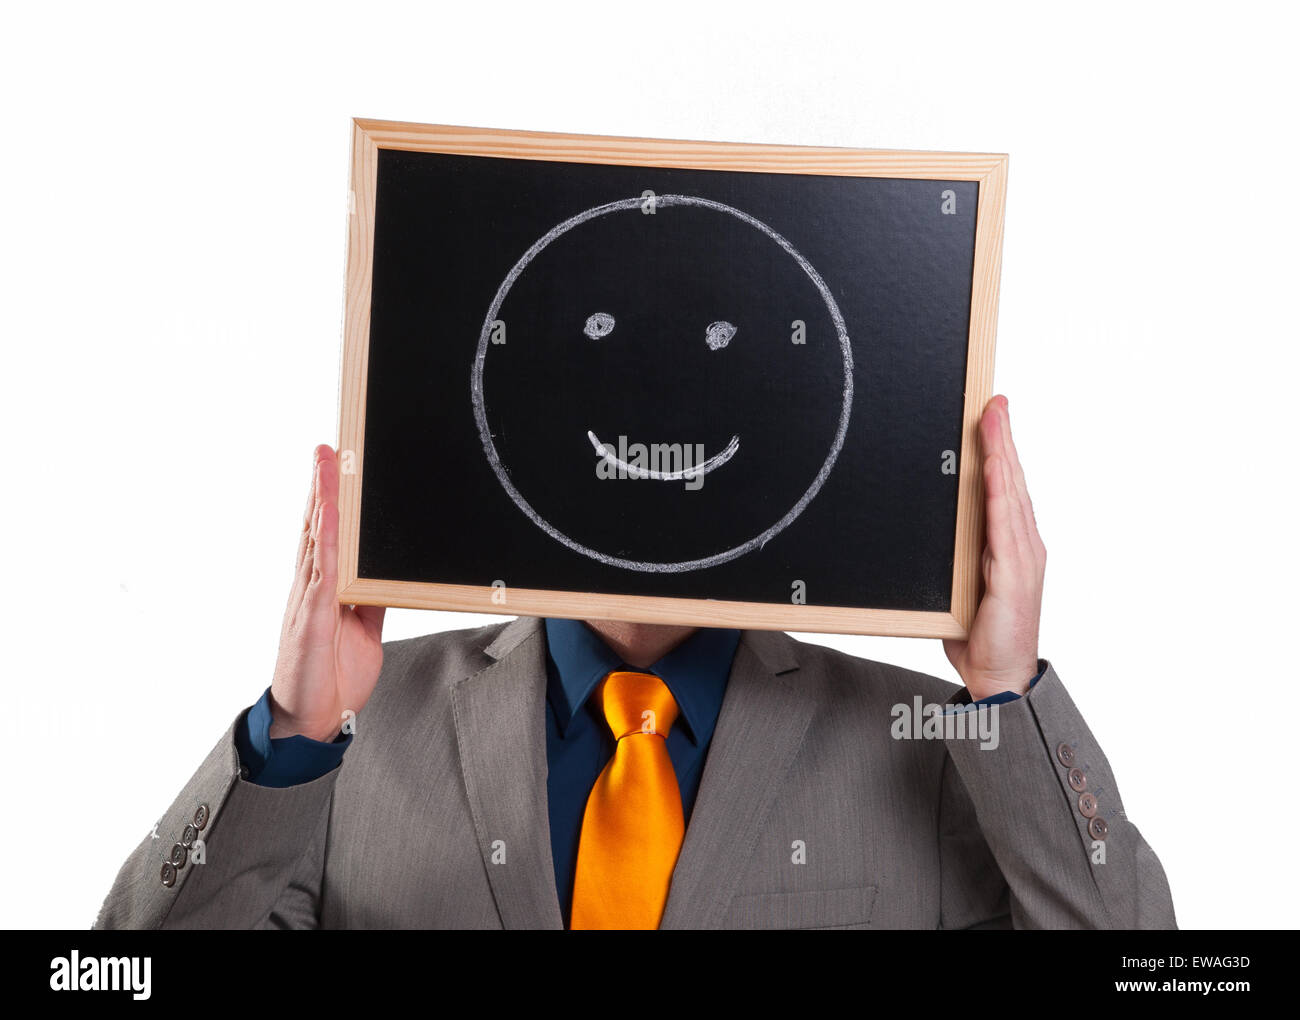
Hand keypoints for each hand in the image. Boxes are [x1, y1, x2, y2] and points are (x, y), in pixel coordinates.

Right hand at [269, 446, 385, 740]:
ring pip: (316, 537)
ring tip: (328, 461)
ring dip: (323, 498)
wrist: (313, 719)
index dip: (330, 500)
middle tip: (330, 447)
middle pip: (316, 525)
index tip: (337, 466)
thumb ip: (370, 599)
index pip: (326, 535)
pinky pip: (322, 568)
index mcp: (323, 589)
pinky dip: (327, 537)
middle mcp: (311, 586)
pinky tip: (332, 512)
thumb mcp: (364, 630)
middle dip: (323, 485)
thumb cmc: (331, 676)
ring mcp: (308, 597)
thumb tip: (385, 576)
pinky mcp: (311, 615)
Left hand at [943, 396, 1044, 700]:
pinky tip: (991, 471)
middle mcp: (1023, 545)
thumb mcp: (959, 583)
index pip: (1006, 487)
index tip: (992, 413)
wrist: (997, 676)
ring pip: (1010, 495)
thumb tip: (931, 529)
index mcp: (1011, 544)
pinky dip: (998, 495)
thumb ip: (954, 555)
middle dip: (1003, 438)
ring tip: (993, 419)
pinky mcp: (1013, 575)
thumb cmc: (979, 634)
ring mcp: (1022, 558)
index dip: (1001, 448)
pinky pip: (1003, 526)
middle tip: (995, 401)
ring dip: (1001, 454)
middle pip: (1012, 481)